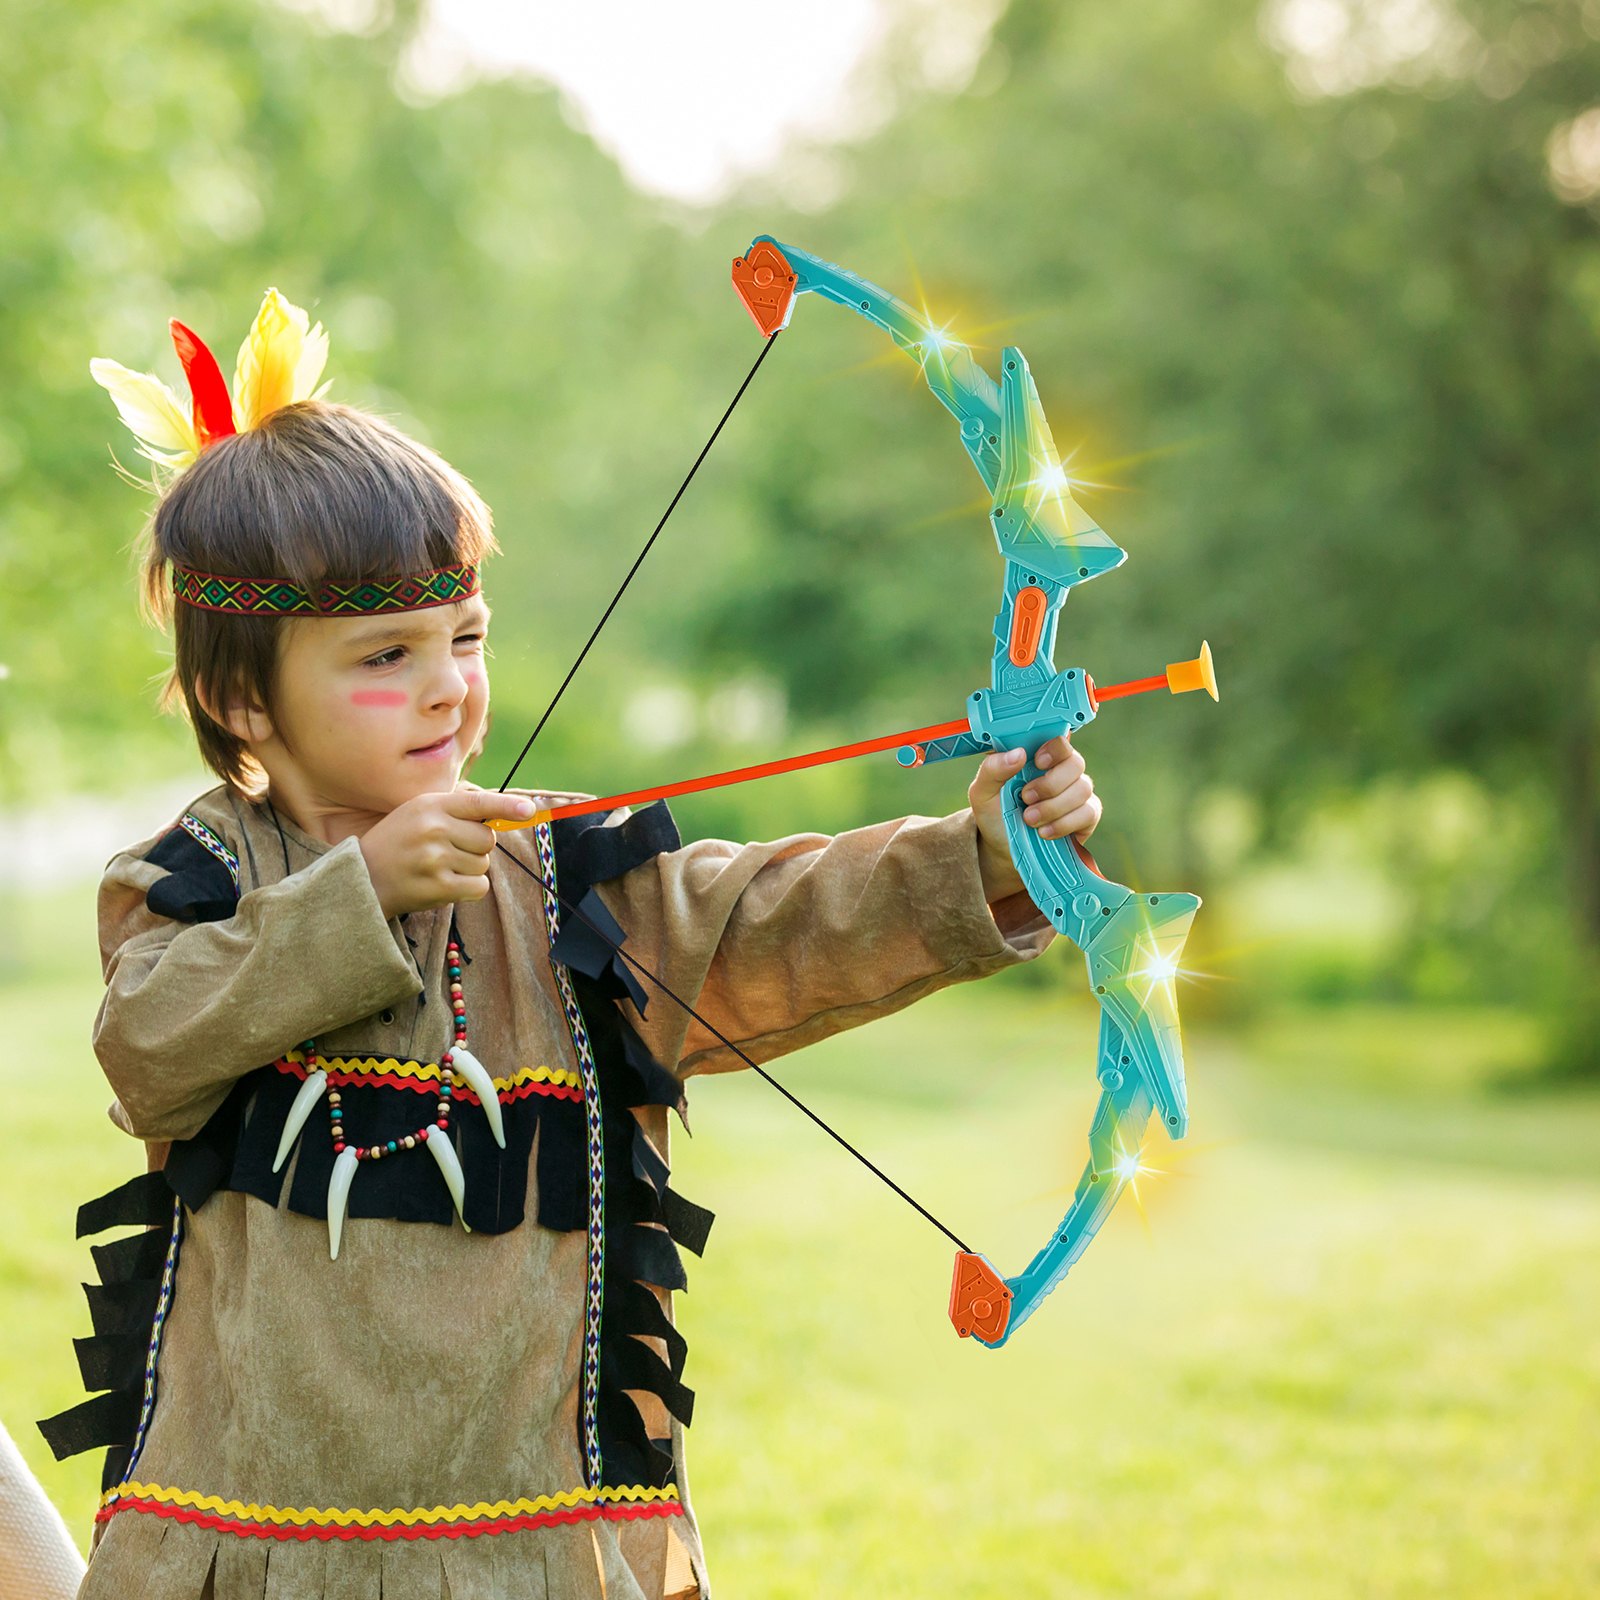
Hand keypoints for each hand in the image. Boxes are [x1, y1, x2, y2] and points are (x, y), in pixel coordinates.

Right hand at [358, 788, 535, 919]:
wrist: (361, 878)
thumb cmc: (397, 843)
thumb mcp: (418, 813)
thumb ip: (455, 810)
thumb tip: (500, 813)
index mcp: (431, 805)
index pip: (478, 803)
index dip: (506, 806)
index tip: (529, 810)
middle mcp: (435, 829)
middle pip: (487, 839)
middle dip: (476, 847)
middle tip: (448, 851)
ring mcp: (436, 858)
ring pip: (483, 864)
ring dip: (470, 869)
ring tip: (439, 868)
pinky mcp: (439, 886)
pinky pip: (479, 886)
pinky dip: (469, 888)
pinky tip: (446, 884)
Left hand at [968, 734, 1100, 903]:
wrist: (1002, 848)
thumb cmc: (994, 812)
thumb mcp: (983, 790)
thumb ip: (994, 768)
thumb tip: (1018, 753)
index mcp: (1039, 758)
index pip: (1059, 741)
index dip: (1054, 748)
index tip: (1038, 761)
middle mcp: (1062, 771)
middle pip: (1075, 763)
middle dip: (1050, 783)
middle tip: (1026, 797)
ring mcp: (1077, 792)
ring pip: (1081, 789)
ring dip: (1053, 806)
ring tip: (1029, 820)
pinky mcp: (1086, 816)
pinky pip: (1088, 812)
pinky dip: (1065, 823)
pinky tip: (1045, 832)